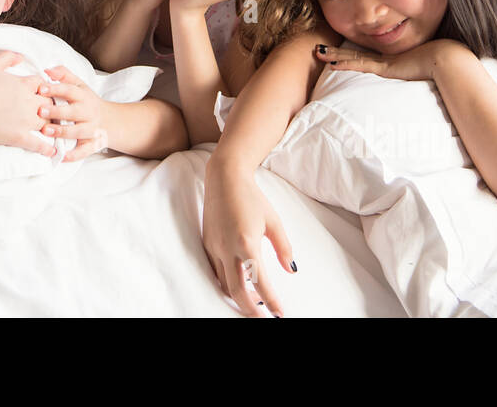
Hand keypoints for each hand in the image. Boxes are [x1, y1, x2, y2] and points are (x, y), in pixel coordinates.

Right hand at [0, 51, 57, 157]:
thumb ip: (8, 57)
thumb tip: (20, 57)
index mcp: (24, 85)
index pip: (43, 85)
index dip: (45, 88)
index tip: (44, 92)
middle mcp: (29, 102)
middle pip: (50, 103)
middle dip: (52, 106)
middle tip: (53, 111)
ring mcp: (25, 120)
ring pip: (48, 123)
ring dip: (52, 126)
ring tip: (57, 131)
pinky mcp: (19, 136)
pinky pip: (38, 144)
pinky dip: (47, 149)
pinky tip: (52, 153)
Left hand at [38, 65, 107, 162]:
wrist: (111, 121)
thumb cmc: (87, 101)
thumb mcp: (79, 85)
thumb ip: (64, 75)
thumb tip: (47, 70)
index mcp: (83, 97)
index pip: (70, 91)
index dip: (56, 89)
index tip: (41, 89)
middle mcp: (88, 112)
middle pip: (74, 112)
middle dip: (57, 111)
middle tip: (40, 110)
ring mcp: (91, 129)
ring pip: (78, 132)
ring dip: (62, 132)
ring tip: (46, 131)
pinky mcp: (92, 144)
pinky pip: (84, 151)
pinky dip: (74, 155)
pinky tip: (61, 156)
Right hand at [202, 165, 293, 316]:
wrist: (225, 179)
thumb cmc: (252, 198)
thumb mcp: (274, 222)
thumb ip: (283, 248)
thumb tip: (290, 270)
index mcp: (247, 242)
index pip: (260, 281)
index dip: (271, 301)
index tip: (279, 313)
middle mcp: (227, 248)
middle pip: (236, 291)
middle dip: (250, 309)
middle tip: (263, 317)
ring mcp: (214, 247)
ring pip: (223, 284)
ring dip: (238, 296)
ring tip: (255, 299)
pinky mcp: (207, 244)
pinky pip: (215, 271)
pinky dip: (227, 282)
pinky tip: (239, 281)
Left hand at [315, 37, 465, 81]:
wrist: (449, 62)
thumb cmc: (443, 69)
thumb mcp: (429, 76)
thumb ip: (424, 79)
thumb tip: (427, 84)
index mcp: (393, 61)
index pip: (367, 57)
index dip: (351, 54)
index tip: (336, 53)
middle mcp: (386, 59)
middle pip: (355, 54)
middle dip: (336, 51)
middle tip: (319, 48)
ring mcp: (385, 62)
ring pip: (353, 57)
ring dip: (335, 55)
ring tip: (318, 52)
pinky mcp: (385, 67)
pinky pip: (361, 65)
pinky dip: (345, 64)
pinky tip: (332, 64)